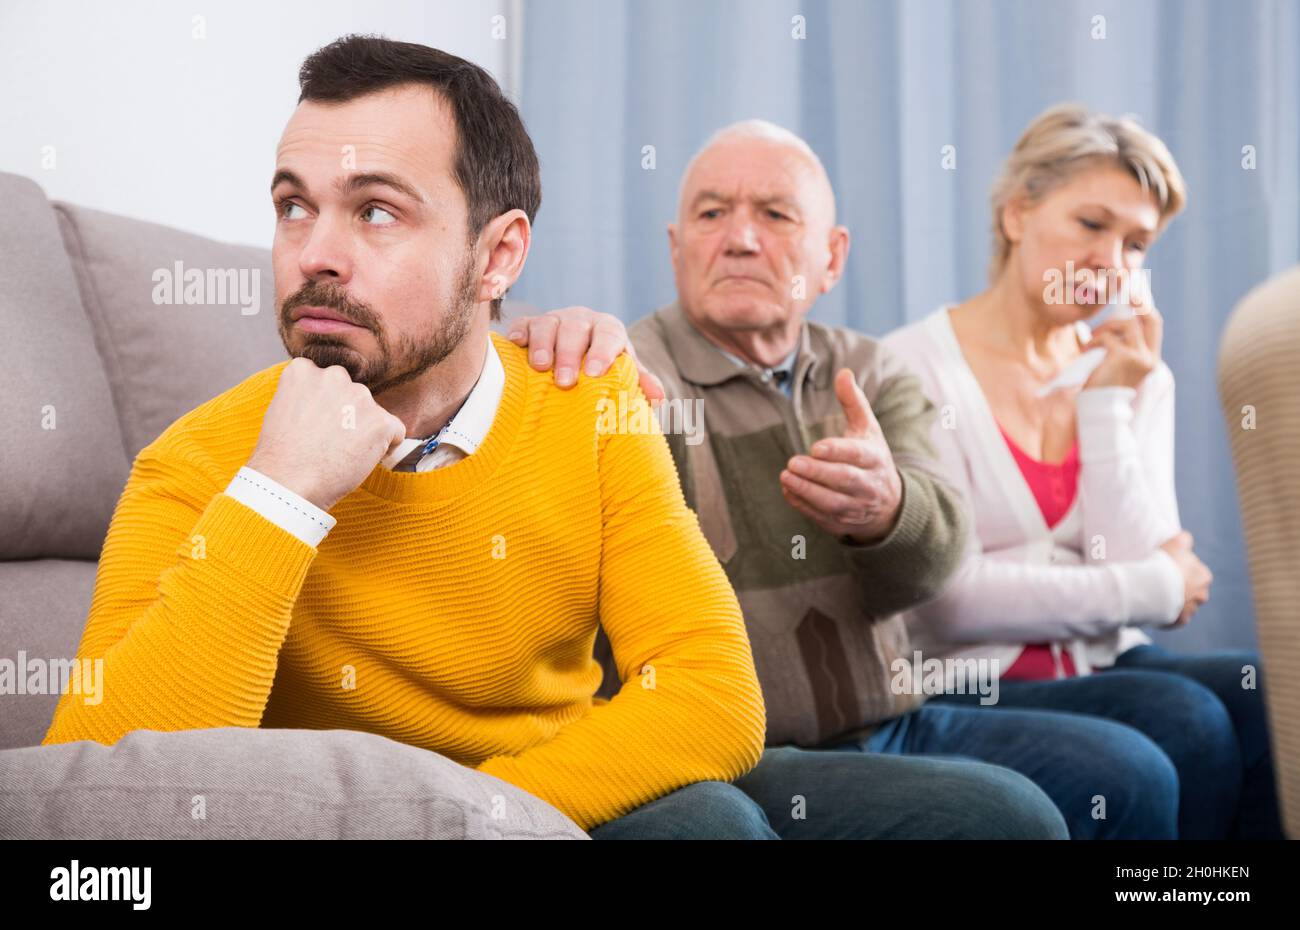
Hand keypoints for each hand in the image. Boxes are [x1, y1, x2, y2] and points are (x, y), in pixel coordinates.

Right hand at [246, 357, 407, 511]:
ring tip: (341, 453)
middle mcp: (334, 376)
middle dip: (348, 414)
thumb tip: (324, 398)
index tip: (317, 425)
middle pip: (353, 394)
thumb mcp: (281, 409)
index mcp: (305, 370)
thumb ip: (306, 394)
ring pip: (373, 412)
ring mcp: (360, 397)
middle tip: (330, 442)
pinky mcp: (381, 420)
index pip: (328, 380)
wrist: (289, 483)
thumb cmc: (282, 456)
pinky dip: (386, 446)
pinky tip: (362, 459)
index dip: (326, 405)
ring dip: (365, 430)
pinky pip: (395, 431)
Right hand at [506, 306, 664, 401]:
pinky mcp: (529, 325)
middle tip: (566, 381)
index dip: (603, 351)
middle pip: (575, 329)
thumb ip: (640, 383)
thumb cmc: (603, 370)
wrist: (576, 356)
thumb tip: (659, 399)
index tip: (595, 372)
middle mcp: (580, 321)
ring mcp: (553, 320)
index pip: (609, 334)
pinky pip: (522, 325)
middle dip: (570, 354)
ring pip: (547, 324)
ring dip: (543, 345)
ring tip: (540, 367)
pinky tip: (516, 345)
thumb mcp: (622, 374)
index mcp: (608, 330)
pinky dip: (518, 333)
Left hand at [779, 368, 902, 543]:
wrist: (888, 505)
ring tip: (786, 476)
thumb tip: (843, 372)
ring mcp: (857, 508)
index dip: (837, 452)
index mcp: (875, 459)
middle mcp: (869, 485)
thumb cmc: (871, 459)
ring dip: (808, 491)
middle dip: (818, 473)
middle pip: (845, 480)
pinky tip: (788, 489)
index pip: (858, 456)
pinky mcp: (843, 524)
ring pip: (833, 502)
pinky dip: (803, 505)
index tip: (815, 447)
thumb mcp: (867, 429)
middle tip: (792, 462)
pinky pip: (822, 517)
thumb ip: (853, 402)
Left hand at [1082, 285, 1163, 389]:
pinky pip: (1107, 337)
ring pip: (1126, 325)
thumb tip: (1119, 318)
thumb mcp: (1117, 364)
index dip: (1146, 309)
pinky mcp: (1123, 358)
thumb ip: (1123, 345)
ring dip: (1105, 327)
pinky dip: (1094, 340)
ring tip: (1091, 339)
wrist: (1097, 407)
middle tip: (1129, 291)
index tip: (1137, 294)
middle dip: (1140, 302)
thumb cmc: (1103, 386)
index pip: (1155, 326)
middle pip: (1152, 320)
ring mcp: (1139, 358)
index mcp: (1150, 358)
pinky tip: (1086, 349)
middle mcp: (1150, 358)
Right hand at [1159, 531, 1211, 625]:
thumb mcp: (1176, 542)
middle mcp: (1202, 595)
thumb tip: (1186, 539)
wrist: (1152, 589)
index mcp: (1204, 576)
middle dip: (1181, 587)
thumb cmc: (1165, 564)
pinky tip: (1156, 606)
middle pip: (1191, 590)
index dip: (1181, 569)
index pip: (1195, 571)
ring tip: (1157, 594)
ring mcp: (1191, 610)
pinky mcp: (1178, 621)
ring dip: (1174, 601)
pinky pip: (1173, 617)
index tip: (1168, 568)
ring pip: (1183, 605)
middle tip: (1162, 581)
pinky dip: (1167, 613)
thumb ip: (1184, 539)